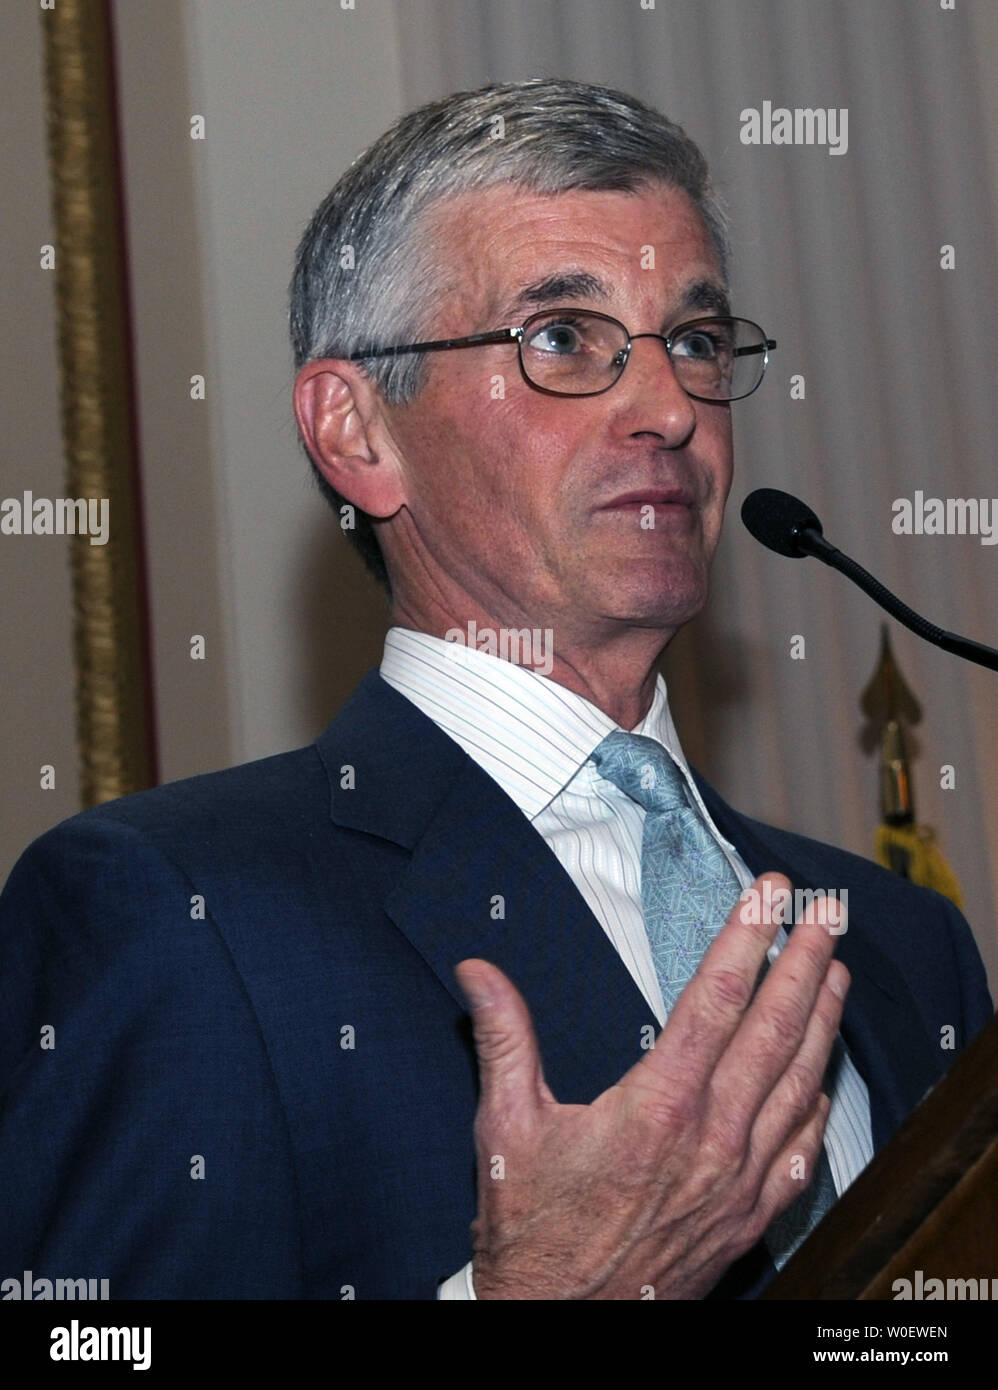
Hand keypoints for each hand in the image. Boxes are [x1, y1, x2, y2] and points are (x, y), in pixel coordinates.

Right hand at [455, 871, 848, 1299]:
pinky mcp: (749, 1217)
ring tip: (836, 972)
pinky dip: (820, 1103)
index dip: (747, 937)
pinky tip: (825, 1075)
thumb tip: (479, 972)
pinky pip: (802, 1149)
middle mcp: (710, 1139)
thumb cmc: (533, 1236)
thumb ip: (504, 1038)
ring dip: (822, 1021)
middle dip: (804, 962)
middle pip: (774, 1031)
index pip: (716, 999)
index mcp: (656, 1107)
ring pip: (799, 1083)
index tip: (766, 895)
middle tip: (826, 914)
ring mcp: (738, 1180)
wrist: (559, 1327)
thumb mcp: (506, 1128)